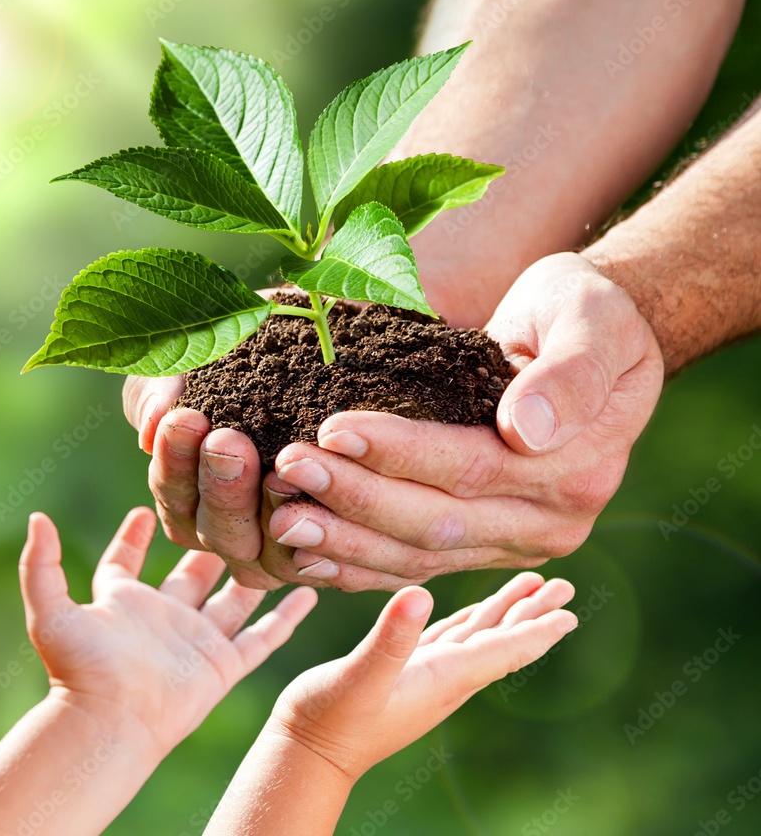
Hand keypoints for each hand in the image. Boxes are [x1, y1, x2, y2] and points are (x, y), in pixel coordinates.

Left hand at [18, 508, 316, 758]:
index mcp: (123, 602)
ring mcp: (196, 641)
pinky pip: (264, 637)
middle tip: (230, 512)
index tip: (145, 506)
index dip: (133, 536)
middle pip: (190, 575)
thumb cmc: (78, 669)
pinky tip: (310, 592)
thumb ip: (40, 564)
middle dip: (207, 546)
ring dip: (251, 574)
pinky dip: (287, 617)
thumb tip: (37, 517)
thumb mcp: (51, 609)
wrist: (110, 721)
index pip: (128, 561)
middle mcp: (163, 617)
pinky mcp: (224, 665)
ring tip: (276, 542)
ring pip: (233, 601)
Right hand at [121, 287, 293, 590]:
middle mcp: (227, 530)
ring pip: (260, 553)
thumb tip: (152, 428)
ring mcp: (274, 545)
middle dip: (220, 486)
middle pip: (214, 530)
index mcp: (188, 496)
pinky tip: (323, 504)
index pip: (173, 493)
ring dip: (268, 510)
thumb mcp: (185, 367)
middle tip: (227, 443)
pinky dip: (315, 536)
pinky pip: (312, 558)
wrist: (302, 352)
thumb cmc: (231, 363)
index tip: (184, 418)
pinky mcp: (321, 546)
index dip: (174, 462)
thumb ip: (159, 392)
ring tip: (278, 470)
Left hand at [259, 252, 663, 587]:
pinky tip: (308, 556)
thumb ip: (570, 374)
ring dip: (347, 542)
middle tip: (287, 470)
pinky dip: (361, 565)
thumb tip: (526, 430)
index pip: (471, 466)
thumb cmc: (586, 314)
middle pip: (437, 522)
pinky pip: (418, 565)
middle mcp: (551, 521)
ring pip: (421, 557)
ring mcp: (516, 540)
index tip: (332, 430)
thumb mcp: (594, 321)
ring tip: (282, 519)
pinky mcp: (485, 544)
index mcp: (578, 469)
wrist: (597, 340)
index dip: (398, 453)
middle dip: (356, 500)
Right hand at [267, 572, 576, 781]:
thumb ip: (389, 640)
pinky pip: (449, 640)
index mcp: (442, 677)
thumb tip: (419, 595)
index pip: (501, 649)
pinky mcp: (403, 671)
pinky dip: (469, 622)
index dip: (536, 629)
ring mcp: (424, 676)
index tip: (569, 610)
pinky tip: (473, 614)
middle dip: (532, 613)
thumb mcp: (359, 677)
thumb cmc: (328, 718)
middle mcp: (442, 677)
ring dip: (505, 613)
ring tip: (531, 588)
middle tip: (565, 587)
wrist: (304, 750)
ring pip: (477, 637)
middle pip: (499, 640)